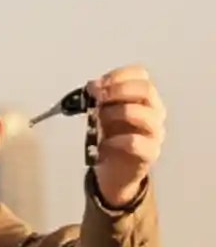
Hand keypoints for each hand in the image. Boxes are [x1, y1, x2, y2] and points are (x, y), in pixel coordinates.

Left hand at [89, 65, 165, 206]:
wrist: (115, 171)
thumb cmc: (111, 138)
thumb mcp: (102, 114)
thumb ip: (99, 100)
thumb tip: (91, 87)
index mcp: (144, 97)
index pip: (140, 75)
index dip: (117, 76)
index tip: (94, 85)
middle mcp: (154, 111)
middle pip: (145, 90)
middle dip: (117, 90)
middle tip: (96, 97)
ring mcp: (155, 132)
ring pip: (144, 114)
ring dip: (116, 113)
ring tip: (99, 120)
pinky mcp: (150, 153)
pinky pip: (136, 142)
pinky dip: (116, 140)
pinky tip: (103, 144)